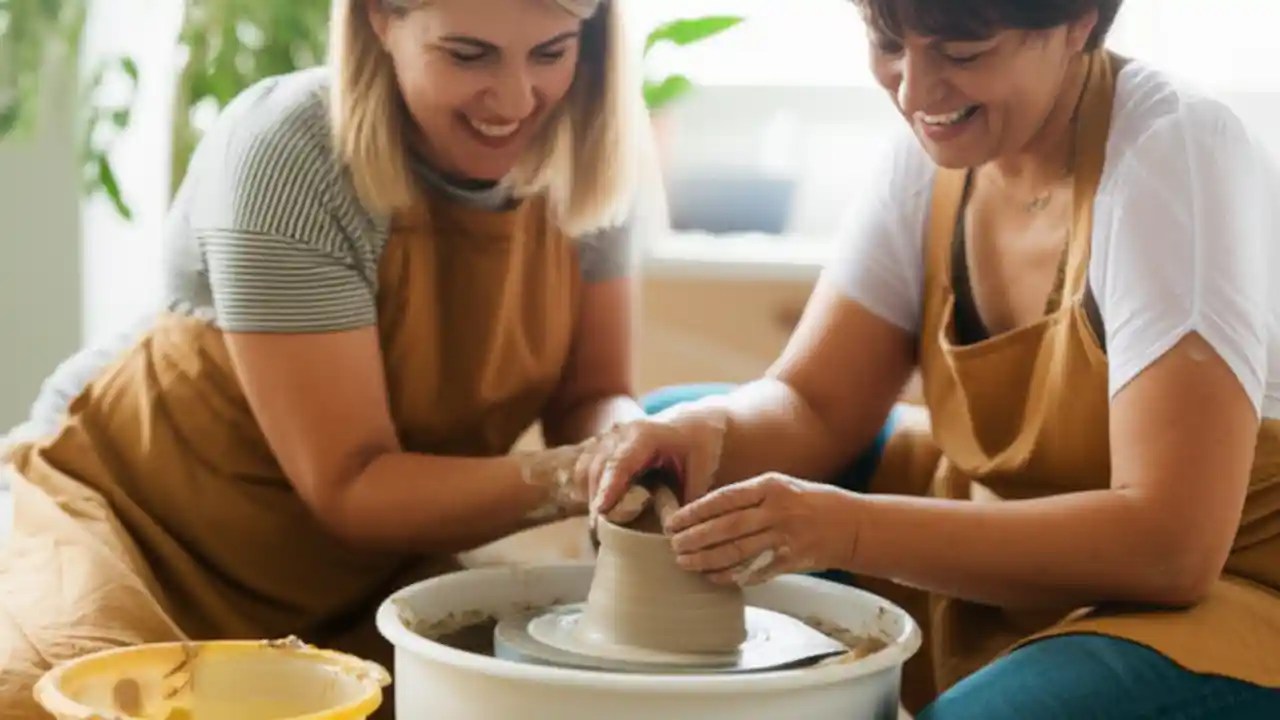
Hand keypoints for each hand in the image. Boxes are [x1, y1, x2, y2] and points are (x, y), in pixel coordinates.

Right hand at [587, 403, 728, 520]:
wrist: (693, 423)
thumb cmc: (700, 446)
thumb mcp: (703, 469)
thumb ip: (688, 498)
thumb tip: (673, 531)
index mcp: (646, 434)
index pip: (621, 461)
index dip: (610, 486)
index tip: (601, 510)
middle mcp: (621, 433)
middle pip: (599, 467)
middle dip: (596, 499)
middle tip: (598, 532)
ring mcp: (609, 438)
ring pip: (588, 469)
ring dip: (591, 497)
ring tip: (598, 528)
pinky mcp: (603, 448)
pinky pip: (587, 470)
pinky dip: (589, 491)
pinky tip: (600, 514)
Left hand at [666, 473, 861, 585]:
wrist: (854, 525)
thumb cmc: (813, 502)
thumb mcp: (783, 486)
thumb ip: (750, 496)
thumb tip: (707, 509)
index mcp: (771, 486)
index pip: (724, 499)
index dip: (695, 511)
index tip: (674, 521)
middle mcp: (777, 510)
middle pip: (726, 527)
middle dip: (694, 538)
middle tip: (673, 545)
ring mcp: (785, 537)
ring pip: (736, 551)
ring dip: (706, 559)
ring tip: (685, 562)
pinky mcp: (792, 561)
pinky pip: (754, 571)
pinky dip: (730, 576)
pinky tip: (712, 576)